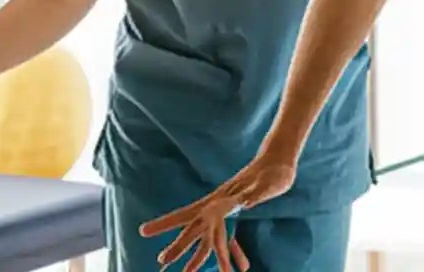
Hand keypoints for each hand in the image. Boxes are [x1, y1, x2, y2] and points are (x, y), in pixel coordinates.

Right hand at [139, 153, 296, 270]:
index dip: (168, 224)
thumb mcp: (266, 184)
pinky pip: (231, 236)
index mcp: (220, 200)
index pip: (191, 216)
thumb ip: (254, 194)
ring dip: (200, 255)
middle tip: (161, 261)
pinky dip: (233, 252)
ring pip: (209, 237)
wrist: (279, 161)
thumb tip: (242, 203)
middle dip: (178, 246)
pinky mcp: (239, 213)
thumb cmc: (273, 172)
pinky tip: (240, 266)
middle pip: (194, 229)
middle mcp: (218, 206)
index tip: (144, 230)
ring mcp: (227, 210)